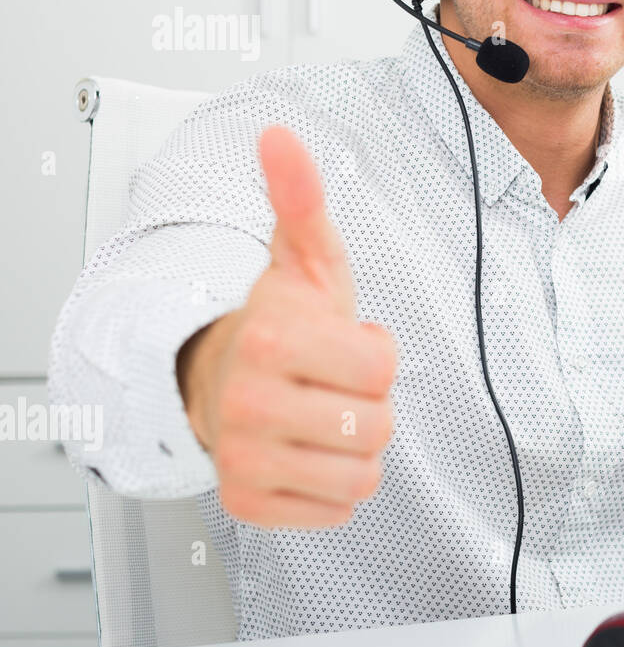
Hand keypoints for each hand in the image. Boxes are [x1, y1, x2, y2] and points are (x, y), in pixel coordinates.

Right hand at [180, 125, 396, 528]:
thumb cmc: (279, 324)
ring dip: (356, 448)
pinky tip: (306, 452)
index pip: (383, 368)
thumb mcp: (303, 259)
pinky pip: (337, 512)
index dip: (376, 355)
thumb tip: (280, 135)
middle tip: (332, 385)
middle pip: (377, 427)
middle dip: (370, 405)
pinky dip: (333, 488)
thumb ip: (300, 198)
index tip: (345, 344)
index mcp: (269, 338)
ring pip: (362, 476)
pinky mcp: (246, 505)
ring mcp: (243, 459)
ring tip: (323, 417)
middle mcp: (248, 403)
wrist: (218, 381)